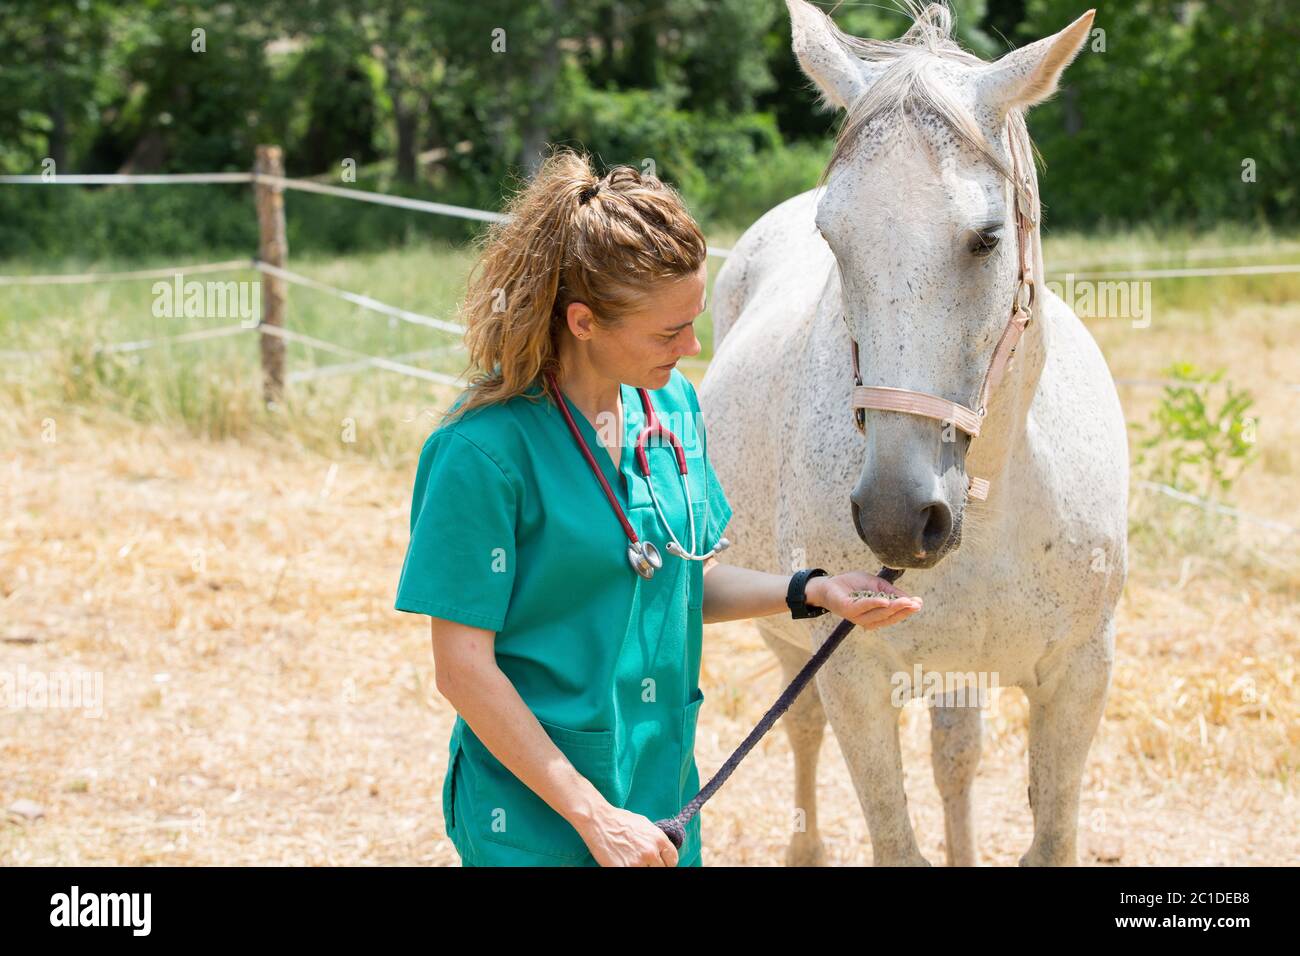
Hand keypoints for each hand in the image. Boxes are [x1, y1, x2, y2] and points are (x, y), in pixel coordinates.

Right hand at [580, 802, 679, 866]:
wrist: (599, 821)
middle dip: (654, 866)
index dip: (667, 863)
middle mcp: (651, 852)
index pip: (672, 860)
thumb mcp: (644, 824)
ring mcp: (638, 863)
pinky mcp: (625, 869)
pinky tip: (624, 864)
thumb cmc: (619, 820)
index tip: (661, 864)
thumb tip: (660, 850)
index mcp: (659, 839)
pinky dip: (630, 869)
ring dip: (643, 868)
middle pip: (661, 869)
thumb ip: (655, 839)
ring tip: (634, 862)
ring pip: (648, 872)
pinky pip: (633, 873)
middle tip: (645, 863)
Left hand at [805, 571, 921, 629]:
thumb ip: (891, 592)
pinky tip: (884, 601)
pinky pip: (862, 607)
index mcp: (875, 615)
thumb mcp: (876, 586)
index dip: (907, 610)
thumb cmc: (853, 585)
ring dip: (893, 608)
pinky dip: (874, 604)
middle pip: (888, 617)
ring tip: (905, 601)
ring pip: (878, 614)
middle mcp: (868, 619)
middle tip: (915, 603)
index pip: (894, 615)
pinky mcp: (847, 610)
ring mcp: (857, 616)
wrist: (829, 584)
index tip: (919, 603)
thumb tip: (911, 598)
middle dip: (903, 610)